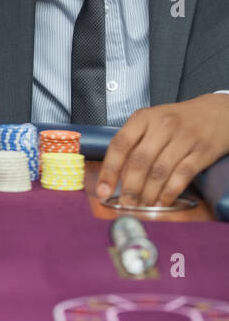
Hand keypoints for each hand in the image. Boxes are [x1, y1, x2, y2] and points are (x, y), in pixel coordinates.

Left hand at [95, 93, 228, 206]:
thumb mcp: (152, 121)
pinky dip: (170, 192)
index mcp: (144, 118)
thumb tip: (116, 175)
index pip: (120, 144)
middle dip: (130, 188)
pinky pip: (182, 176)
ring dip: (148, 194)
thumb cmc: (178, 120)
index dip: (109, 170)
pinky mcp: (202, 152)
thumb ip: (135, 142)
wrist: (218, 113)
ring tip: (142, 207)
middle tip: (125, 205)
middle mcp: (163, 126)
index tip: (102, 190)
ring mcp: (184, 139)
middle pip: (140, 162)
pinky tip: (162, 203)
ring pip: (160, 172)